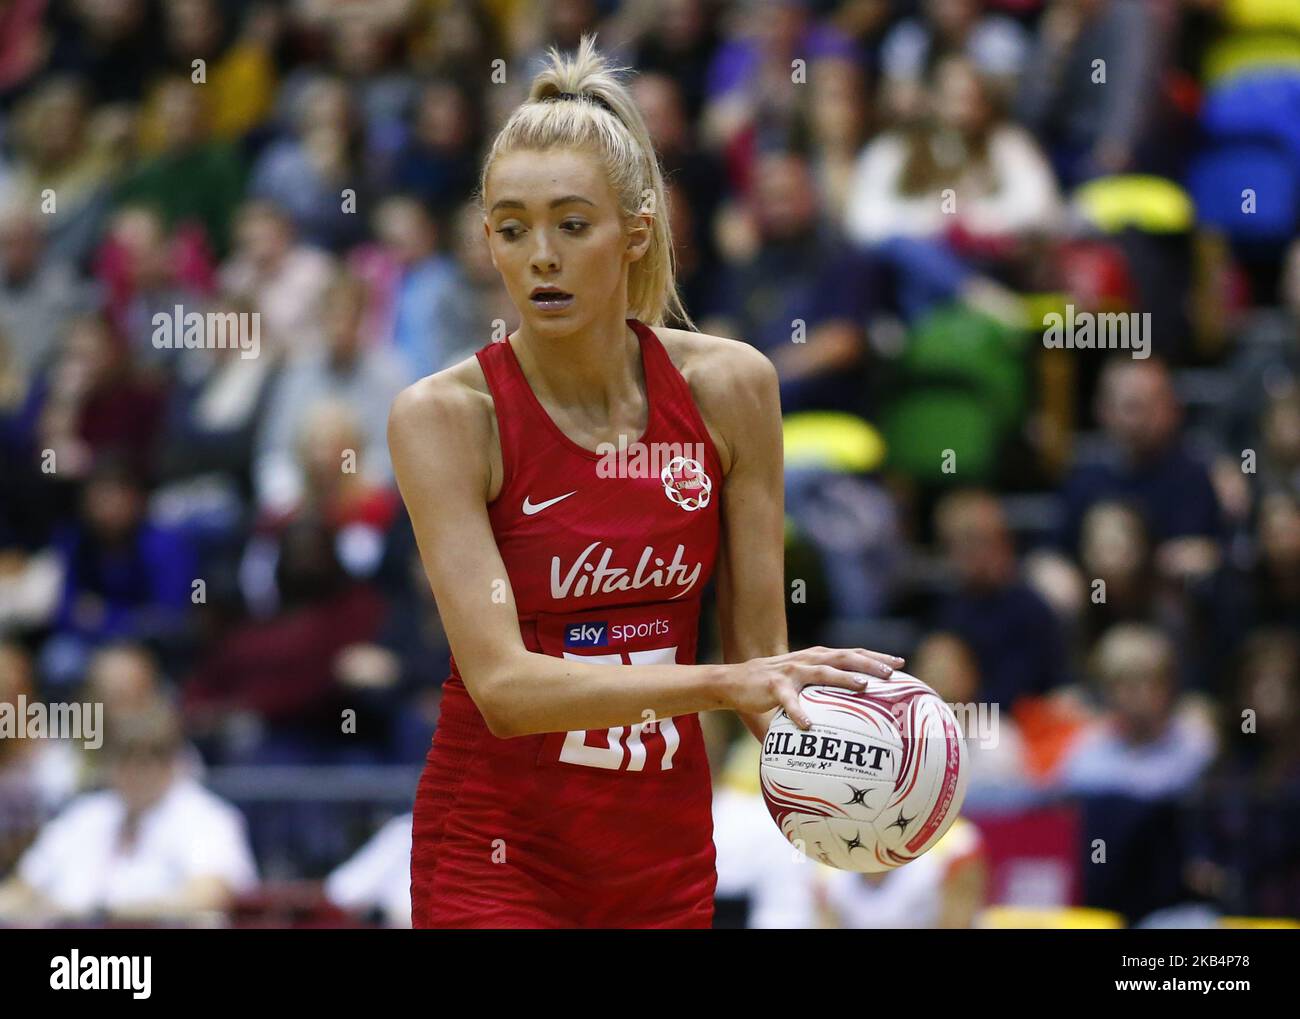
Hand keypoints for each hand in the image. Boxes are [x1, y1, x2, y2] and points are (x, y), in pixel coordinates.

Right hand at [723, 646, 902, 728]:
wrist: (734, 681)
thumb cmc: (773, 687)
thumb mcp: (802, 688)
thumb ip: (822, 700)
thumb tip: (847, 729)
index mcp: (817, 659)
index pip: (851, 654)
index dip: (875, 657)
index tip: (900, 662)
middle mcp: (808, 660)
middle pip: (844, 658)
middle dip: (869, 663)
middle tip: (892, 672)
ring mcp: (792, 672)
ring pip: (823, 672)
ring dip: (844, 678)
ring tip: (863, 687)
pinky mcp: (774, 686)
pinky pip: (789, 700)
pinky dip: (798, 712)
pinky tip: (807, 725)